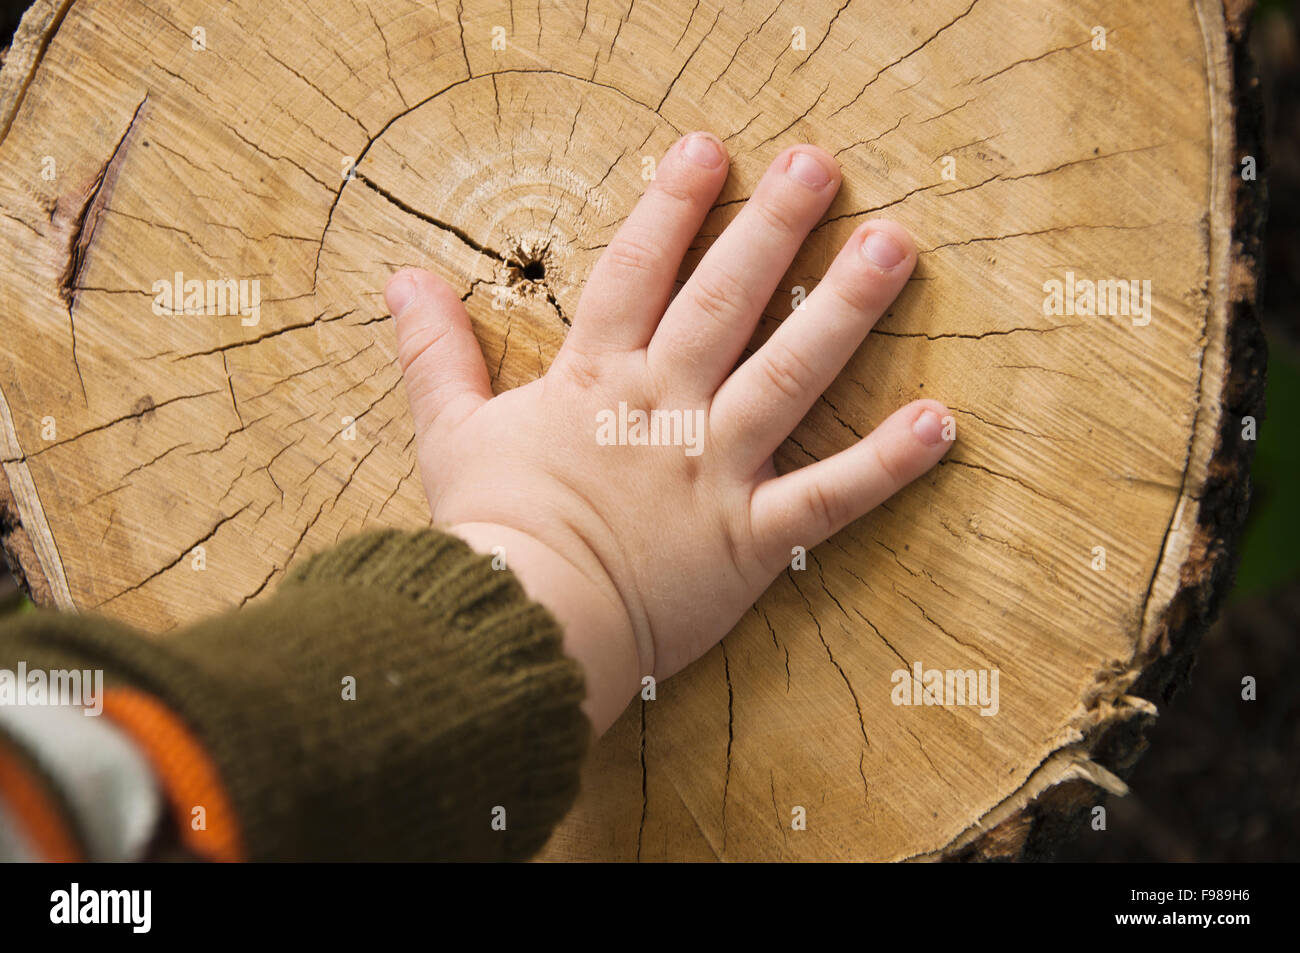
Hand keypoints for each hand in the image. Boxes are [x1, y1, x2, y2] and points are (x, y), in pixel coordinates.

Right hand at [384, 133, 952, 734]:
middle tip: (819, 164)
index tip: (709, 150)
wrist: (518, 630)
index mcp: (596, 381)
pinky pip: (829, 498)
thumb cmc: (489, 535)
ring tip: (893, 247)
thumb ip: (433, 353)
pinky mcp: (752, 540)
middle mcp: (664, 409)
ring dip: (845, 309)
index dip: (671, 207)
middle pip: (723, 302)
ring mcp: (714, 471)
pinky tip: (939, 420)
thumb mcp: (450, 435)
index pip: (637, 273)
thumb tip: (401, 277)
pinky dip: (886, 463)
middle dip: (771, 227)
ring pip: (789, 377)